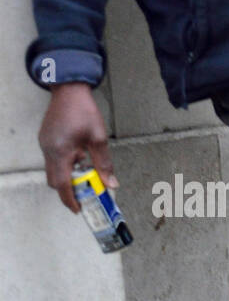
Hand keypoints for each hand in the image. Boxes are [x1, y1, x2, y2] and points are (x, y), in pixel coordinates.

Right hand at [38, 83, 115, 212]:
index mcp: (60, 152)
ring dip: (68, 178)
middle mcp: (48, 150)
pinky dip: (65, 166)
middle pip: (55, 180)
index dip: (70, 199)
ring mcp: (45, 145)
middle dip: (68, 192)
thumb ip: (104, 163)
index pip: (62, 184)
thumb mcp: (98, 138)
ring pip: (53, 171)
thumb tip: (112, 185)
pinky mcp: (46, 140)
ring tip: (86, 177)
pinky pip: (53, 160)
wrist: (69, 89)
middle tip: (85, 197)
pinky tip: (80, 160)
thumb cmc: (84, 111)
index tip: (79, 210)